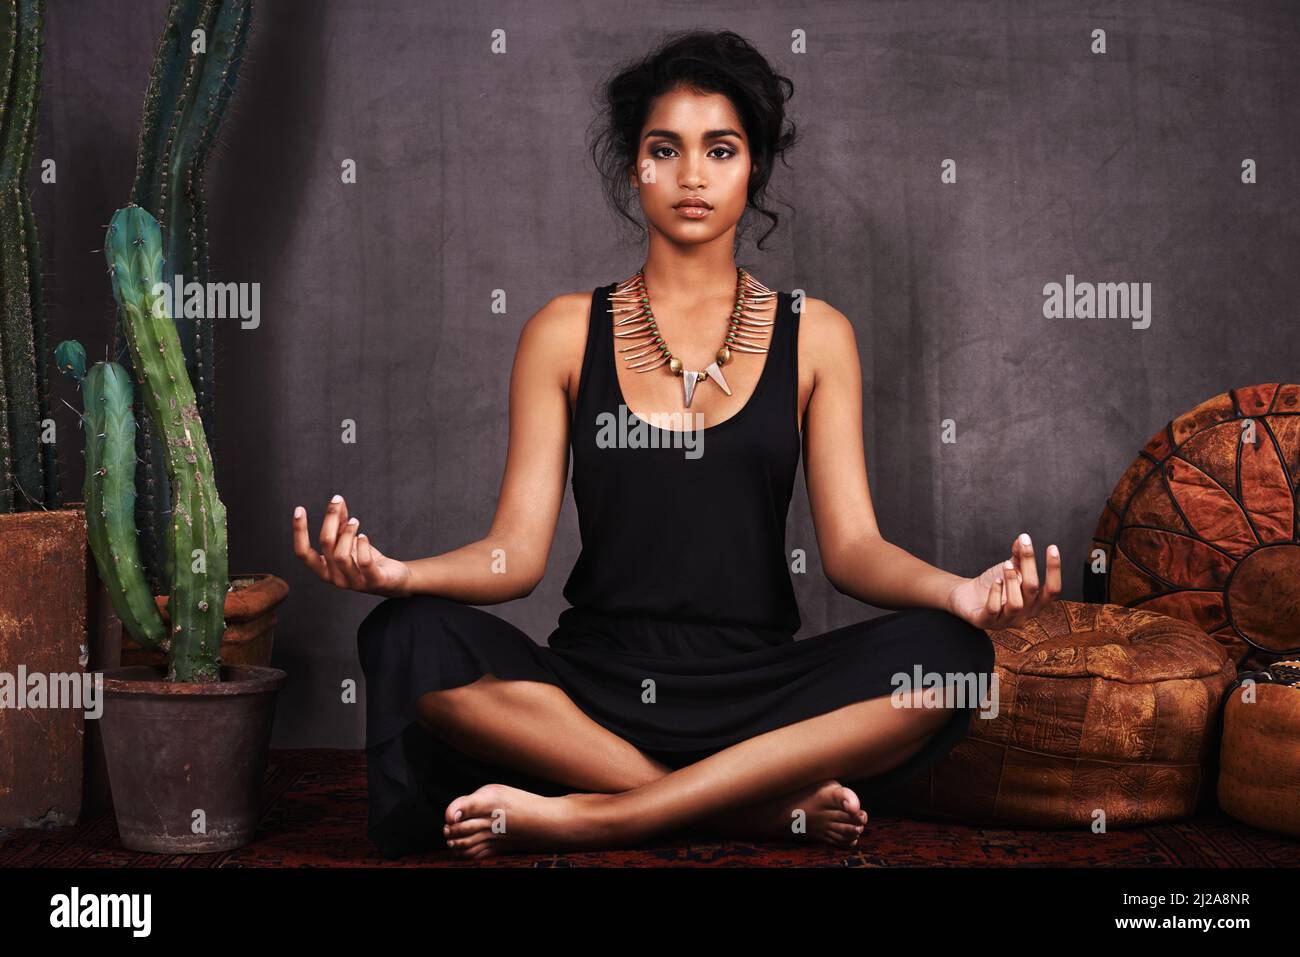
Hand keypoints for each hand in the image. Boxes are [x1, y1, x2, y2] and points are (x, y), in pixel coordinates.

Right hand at [292, 494, 412, 596]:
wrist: (393, 579)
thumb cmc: (366, 560)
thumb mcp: (349, 541)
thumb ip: (340, 524)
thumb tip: (336, 501)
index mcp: (324, 569)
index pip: (303, 553)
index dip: (299, 531)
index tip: (299, 509)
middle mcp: (335, 578)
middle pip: (325, 544)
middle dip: (330, 518)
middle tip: (337, 501)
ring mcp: (353, 582)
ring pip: (341, 555)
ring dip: (347, 532)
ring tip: (355, 521)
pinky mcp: (373, 581)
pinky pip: (364, 562)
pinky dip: (363, 546)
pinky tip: (364, 536)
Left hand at [945, 532, 1060, 629]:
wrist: (966, 596)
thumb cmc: (993, 584)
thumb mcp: (1009, 569)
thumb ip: (1019, 556)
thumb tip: (1023, 539)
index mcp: (1035, 603)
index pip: (1052, 589)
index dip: (1054, 569)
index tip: (1052, 547)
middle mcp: (1024, 615)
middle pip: (1033, 591)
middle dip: (1030, 565)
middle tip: (1023, 545)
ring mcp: (1005, 621)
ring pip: (1016, 604)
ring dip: (1012, 580)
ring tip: (1006, 564)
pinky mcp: (986, 622)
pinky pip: (993, 609)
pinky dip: (995, 593)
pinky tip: (996, 580)